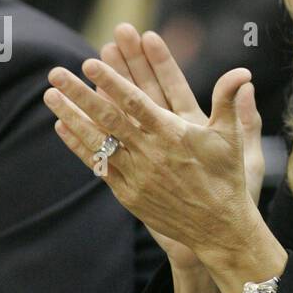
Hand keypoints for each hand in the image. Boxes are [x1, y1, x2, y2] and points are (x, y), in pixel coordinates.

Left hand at [43, 51, 260, 262]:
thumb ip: (230, 103)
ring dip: (71, 117)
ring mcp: (136, 175)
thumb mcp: (234, 139)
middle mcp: (151, 154)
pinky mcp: (128, 193)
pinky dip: (79, 146)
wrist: (219, 228)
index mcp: (174, 135)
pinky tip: (62, 128)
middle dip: (79, 94)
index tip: (90, 63)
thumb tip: (243, 72)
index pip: (136, 102)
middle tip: (55, 73)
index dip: (112, 82)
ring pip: (97, 141)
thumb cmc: (227, 180)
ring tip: (50, 96)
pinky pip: (99, 165)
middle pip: (107, 118)